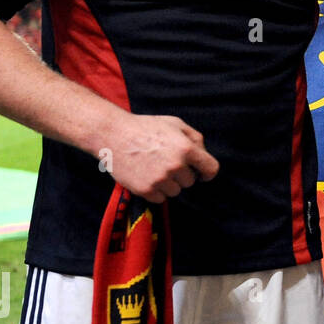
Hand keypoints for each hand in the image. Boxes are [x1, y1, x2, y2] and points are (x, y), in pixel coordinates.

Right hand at [101, 113, 218, 202]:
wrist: (113, 134)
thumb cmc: (145, 127)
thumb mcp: (175, 124)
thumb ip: (195, 139)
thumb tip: (204, 156)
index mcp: (186, 149)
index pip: (211, 169)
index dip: (207, 173)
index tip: (202, 174)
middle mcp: (176, 166)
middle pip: (190, 182)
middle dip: (182, 174)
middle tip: (165, 162)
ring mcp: (160, 179)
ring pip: (175, 191)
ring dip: (169, 184)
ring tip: (154, 168)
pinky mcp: (145, 190)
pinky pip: (160, 199)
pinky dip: (155, 191)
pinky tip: (146, 176)